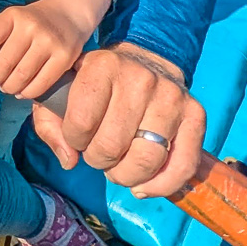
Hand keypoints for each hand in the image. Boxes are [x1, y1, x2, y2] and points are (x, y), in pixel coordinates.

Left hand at [0, 0, 109, 97]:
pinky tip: (23, 92)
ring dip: (10, 87)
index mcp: (13, 15)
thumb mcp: (12, 20)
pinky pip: (41, 83)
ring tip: (8, 87)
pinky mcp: (64, 57)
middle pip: (5, 63)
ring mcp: (49, 41)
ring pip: (21, 76)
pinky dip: (28, 93)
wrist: (69, 13)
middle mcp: (31, 26)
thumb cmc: (33, 21)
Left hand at [30, 43, 205, 197]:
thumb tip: (69, 161)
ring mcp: (172, 97)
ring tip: (119, 166)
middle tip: (99, 154)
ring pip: (146, 160)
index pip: (82, 123)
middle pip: (113, 146)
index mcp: (103, 67)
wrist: (144, 58)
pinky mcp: (195, 115)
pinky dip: (161, 186)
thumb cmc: (97, 83)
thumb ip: (51, 124)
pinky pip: (183, 166)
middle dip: (99, 160)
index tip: (78, 137)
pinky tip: (143, 186)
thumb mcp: (62, 90)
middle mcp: (140, 79)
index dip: (74, 140)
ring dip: (126, 176)